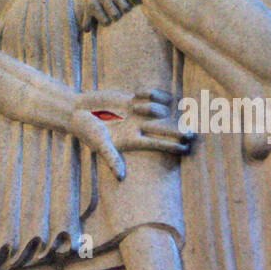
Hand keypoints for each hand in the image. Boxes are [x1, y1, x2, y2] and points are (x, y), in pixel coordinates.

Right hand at [70, 89, 193, 179]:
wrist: (76, 111)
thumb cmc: (85, 129)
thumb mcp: (98, 143)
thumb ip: (111, 157)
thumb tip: (121, 176)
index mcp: (131, 140)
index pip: (157, 144)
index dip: (172, 146)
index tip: (187, 148)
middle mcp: (136, 128)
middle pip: (163, 129)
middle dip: (177, 130)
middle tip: (194, 131)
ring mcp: (135, 114)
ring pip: (158, 111)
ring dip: (158, 108)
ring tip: (155, 107)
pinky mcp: (130, 101)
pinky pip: (148, 97)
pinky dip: (150, 94)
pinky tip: (141, 93)